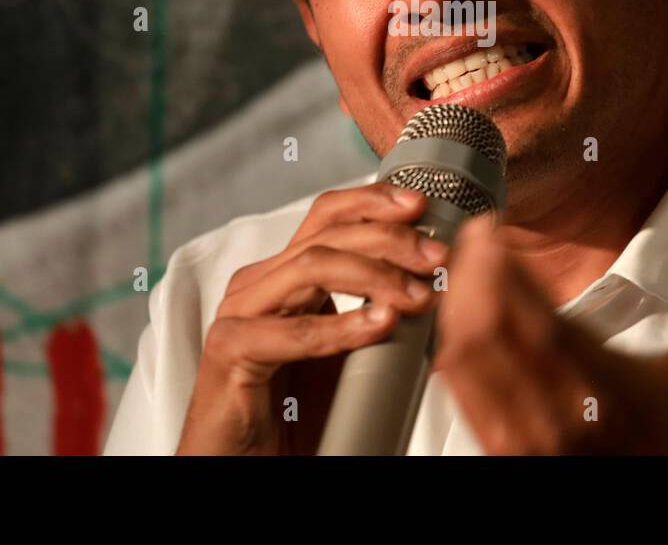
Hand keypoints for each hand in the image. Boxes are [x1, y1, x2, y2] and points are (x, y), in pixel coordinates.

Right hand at [176, 182, 446, 454]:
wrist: (243, 465)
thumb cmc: (293, 415)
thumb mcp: (346, 352)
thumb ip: (376, 313)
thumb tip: (437, 288)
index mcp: (284, 275)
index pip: (329, 215)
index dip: (374, 202)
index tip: (422, 206)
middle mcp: (259, 285)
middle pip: (327, 235)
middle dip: (390, 239)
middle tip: (437, 257)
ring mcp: (239, 314)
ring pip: (311, 268)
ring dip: (375, 276)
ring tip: (418, 296)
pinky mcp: (230, 352)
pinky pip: (292, 332)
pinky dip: (341, 326)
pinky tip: (380, 324)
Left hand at [434, 175, 667, 454]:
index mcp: (609, 386)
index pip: (532, 313)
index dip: (497, 263)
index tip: (491, 226)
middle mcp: (561, 417)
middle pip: (484, 330)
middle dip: (470, 272)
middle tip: (476, 238)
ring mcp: (528, 442)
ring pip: (463, 361)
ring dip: (455, 308)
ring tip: (468, 271)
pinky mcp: (508, 456)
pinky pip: (459, 396)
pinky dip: (453, 351)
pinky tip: (465, 323)